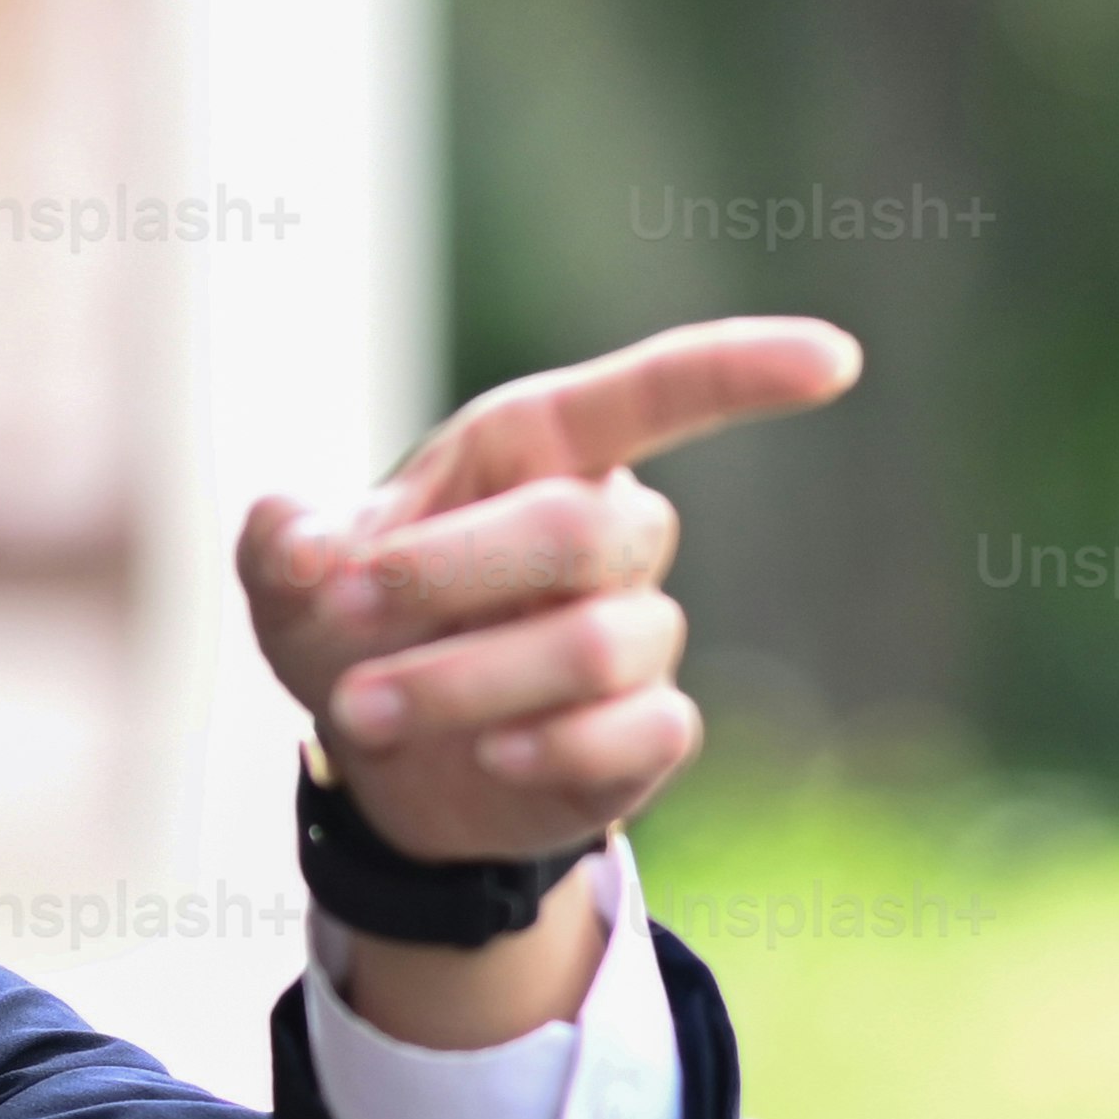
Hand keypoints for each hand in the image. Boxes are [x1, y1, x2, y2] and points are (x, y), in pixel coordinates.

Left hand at [235, 316, 865, 875]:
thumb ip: (284, 543)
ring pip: (593, 645)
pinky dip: (551, 747)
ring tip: (361, 709)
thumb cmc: (355, 624)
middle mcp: (611, 532)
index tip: (833, 363)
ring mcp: (639, 634)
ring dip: (461, 678)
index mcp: (541, 454)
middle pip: (581, 530)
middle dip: (452, 573)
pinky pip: (632, 733)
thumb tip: (302, 544)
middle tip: (347, 613)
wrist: (374, 751)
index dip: (744, 373)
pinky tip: (491, 755)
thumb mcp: (293, 578)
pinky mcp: (646, 733)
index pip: (660, 394)